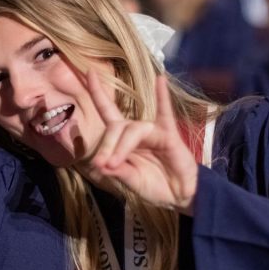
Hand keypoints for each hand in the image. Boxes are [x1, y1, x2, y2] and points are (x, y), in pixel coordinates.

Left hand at [85, 72, 199, 214]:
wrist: (180, 196)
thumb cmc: (155, 186)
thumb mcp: (131, 182)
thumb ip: (118, 173)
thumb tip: (101, 165)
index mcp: (124, 139)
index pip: (108, 112)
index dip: (98, 93)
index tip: (88, 73)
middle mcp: (137, 132)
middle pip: (116, 126)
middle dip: (107, 145)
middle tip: (102, 164)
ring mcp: (154, 132)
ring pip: (133, 130)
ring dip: (121, 146)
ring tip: (114, 165)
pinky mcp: (170, 135)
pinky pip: (166, 114)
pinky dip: (163, 97)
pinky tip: (160, 81)